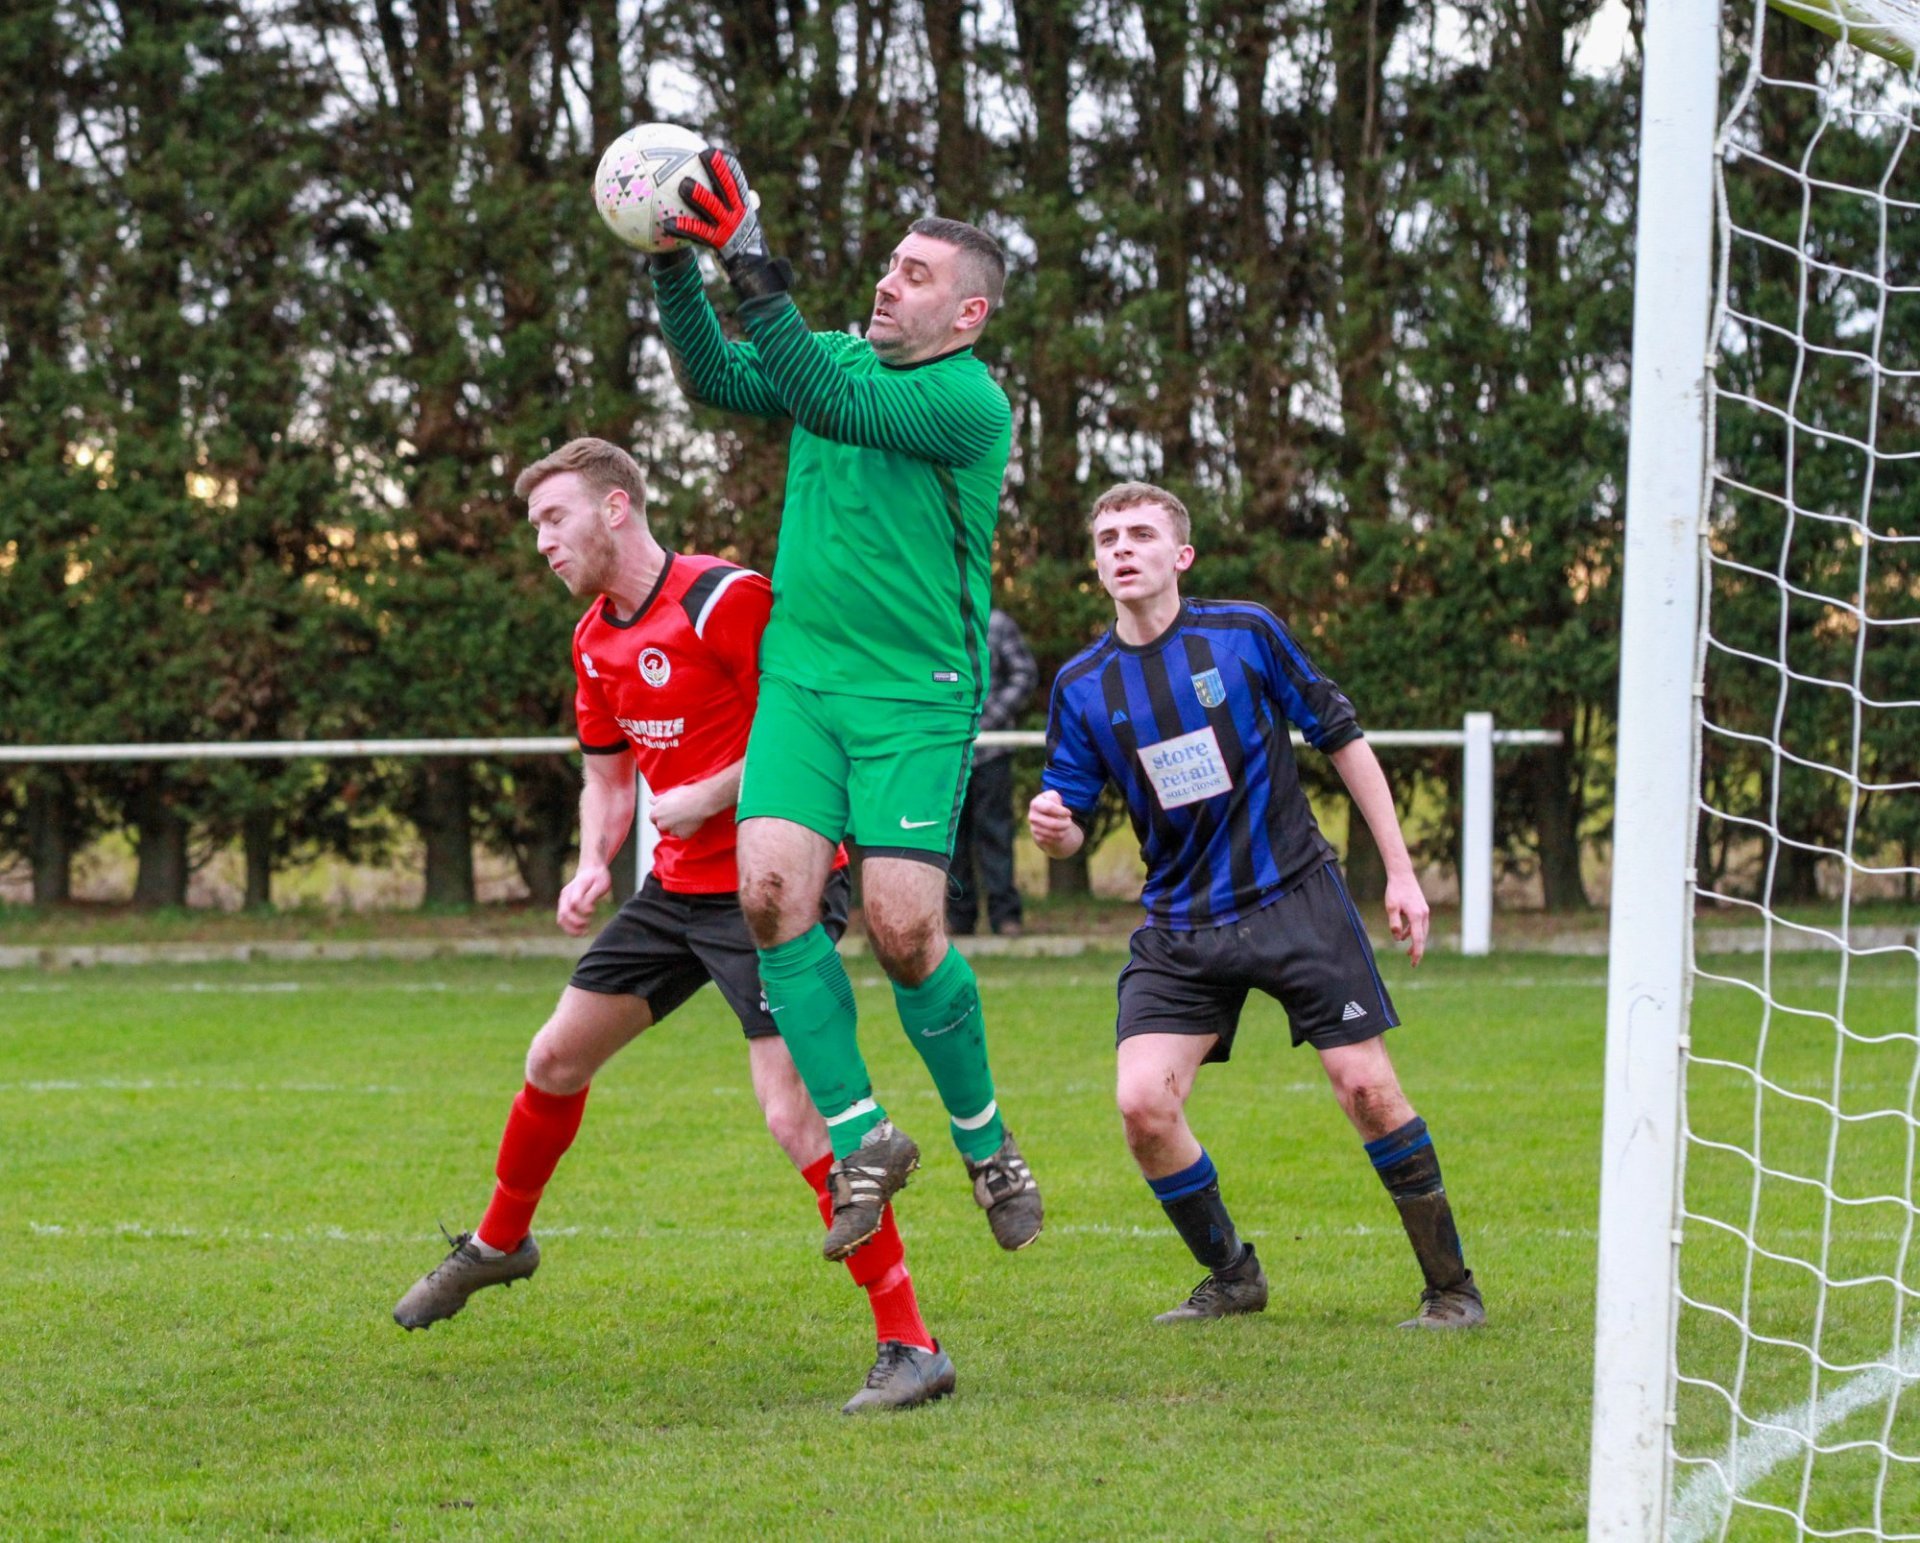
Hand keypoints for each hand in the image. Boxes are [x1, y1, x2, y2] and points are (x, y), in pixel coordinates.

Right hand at [557, 863, 611, 936]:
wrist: (590, 870)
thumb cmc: (598, 878)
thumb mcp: (601, 884)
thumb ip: (593, 896)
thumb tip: (588, 912)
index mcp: (576, 886)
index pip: (575, 902)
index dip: (584, 910)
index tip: (594, 910)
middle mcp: (566, 894)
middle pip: (565, 913)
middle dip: (576, 922)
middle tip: (588, 924)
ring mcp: (563, 900)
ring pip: (561, 919)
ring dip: (571, 929)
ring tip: (585, 932)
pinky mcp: (563, 905)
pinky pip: (562, 920)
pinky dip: (569, 929)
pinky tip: (580, 931)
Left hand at [649, 783, 712, 840]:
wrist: (701, 801)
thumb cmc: (686, 796)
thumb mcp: (669, 792)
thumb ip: (658, 799)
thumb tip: (652, 801)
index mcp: (656, 813)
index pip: (653, 818)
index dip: (660, 814)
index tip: (666, 812)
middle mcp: (662, 824)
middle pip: (662, 825)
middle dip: (667, 821)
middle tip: (677, 814)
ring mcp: (673, 831)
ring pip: (672, 831)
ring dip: (676, 827)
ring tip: (685, 818)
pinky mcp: (683, 836)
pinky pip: (683, 835)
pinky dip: (686, 831)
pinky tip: (690, 823)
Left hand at [663, 149, 789, 297]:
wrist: (753, 270)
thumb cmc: (746, 243)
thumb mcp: (748, 222)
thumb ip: (743, 205)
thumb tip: (749, 194)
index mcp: (744, 205)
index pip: (738, 179)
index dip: (728, 164)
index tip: (717, 152)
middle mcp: (739, 213)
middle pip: (728, 187)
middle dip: (717, 169)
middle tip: (704, 154)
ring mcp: (729, 227)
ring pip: (713, 207)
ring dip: (699, 196)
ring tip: (684, 185)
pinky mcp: (719, 241)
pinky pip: (697, 232)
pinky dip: (683, 227)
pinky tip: (667, 223)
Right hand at [1027, 789, 1079, 856]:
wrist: (1044, 816)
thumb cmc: (1051, 803)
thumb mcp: (1052, 796)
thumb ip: (1054, 798)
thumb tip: (1056, 806)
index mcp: (1035, 804)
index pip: (1049, 808)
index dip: (1061, 811)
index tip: (1069, 813)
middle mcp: (1032, 817)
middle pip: (1053, 824)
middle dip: (1065, 823)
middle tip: (1069, 821)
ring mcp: (1034, 828)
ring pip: (1054, 833)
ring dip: (1064, 830)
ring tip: (1066, 825)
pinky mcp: (1038, 837)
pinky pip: (1053, 840)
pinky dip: (1060, 836)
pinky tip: (1061, 831)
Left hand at [1383, 870, 1429, 966]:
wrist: (1402, 875)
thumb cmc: (1395, 891)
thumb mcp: (1391, 907)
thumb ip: (1394, 923)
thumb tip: (1397, 939)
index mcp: (1417, 916)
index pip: (1418, 939)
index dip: (1416, 952)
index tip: (1414, 963)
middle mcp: (1424, 915)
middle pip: (1422, 937)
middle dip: (1418, 950)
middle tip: (1412, 962)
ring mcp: (1424, 911)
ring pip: (1422, 931)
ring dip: (1415, 941)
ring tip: (1408, 952)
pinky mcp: (1422, 908)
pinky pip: (1419, 925)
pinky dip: (1413, 931)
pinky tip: (1404, 935)